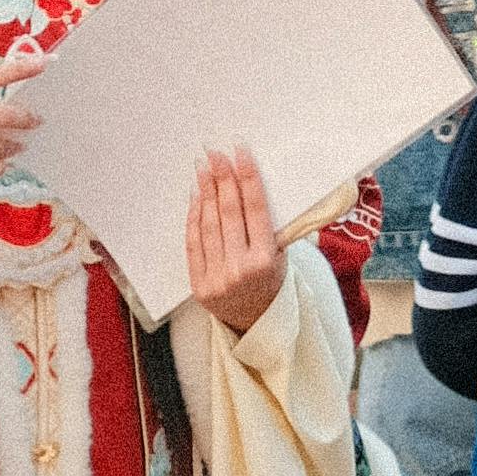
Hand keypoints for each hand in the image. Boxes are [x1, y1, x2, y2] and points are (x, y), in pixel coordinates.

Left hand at [187, 147, 285, 335]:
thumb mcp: (282, 256)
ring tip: (203, 169)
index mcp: (266, 260)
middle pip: (229, 213)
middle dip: (222, 178)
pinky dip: (193, 217)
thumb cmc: (271, 281)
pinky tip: (195, 197)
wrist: (255, 322)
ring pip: (208, 225)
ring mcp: (217, 277)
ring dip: (205, 192)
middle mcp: (241, 269)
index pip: (255, 209)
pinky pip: (193, 243)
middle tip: (215, 153)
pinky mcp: (199, 284)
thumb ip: (272, 226)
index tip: (240, 153)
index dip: (247, 178)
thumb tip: (256, 183)